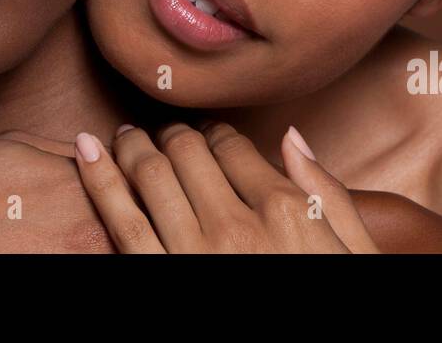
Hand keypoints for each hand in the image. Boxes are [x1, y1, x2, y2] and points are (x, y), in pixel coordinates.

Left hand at [72, 122, 379, 252]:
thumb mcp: (354, 252)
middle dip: (173, 135)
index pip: (232, 146)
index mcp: (283, 210)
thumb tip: (293, 136)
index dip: (214, 133)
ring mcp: (192, 255)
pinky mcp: (158, 280)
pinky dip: (100, 179)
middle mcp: (235, 226)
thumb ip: (327, 193)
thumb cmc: (330, 307)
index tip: (206, 135)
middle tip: (163, 133)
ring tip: (125, 137)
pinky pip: (122, 222)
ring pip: (151, 175)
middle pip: (188, 152)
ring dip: (133, 147)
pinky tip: (86, 151)